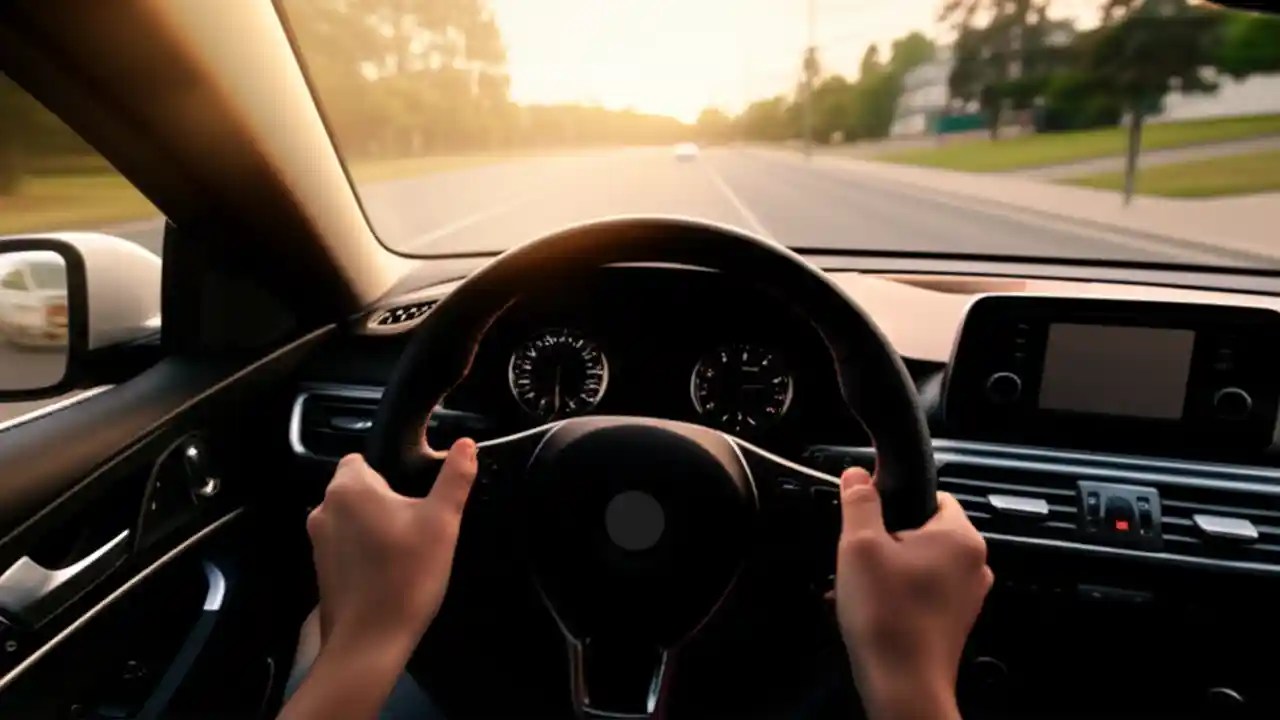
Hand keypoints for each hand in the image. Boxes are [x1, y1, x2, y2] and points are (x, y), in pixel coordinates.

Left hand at [306, 439, 477, 649]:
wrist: (370, 640)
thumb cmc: (407, 575)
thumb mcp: (442, 522)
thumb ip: (454, 478)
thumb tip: (466, 444)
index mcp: (349, 488)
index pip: (363, 459)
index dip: (390, 472)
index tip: (414, 495)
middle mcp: (324, 508)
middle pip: (358, 488)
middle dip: (385, 499)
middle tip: (417, 525)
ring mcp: (318, 540)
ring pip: (352, 518)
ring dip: (373, 525)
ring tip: (404, 549)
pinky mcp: (320, 567)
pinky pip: (345, 545)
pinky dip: (363, 550)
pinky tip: (388, 570)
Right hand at [834, 468, 992, 719]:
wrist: (902, 684)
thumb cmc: (886, 614)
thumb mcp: (859, 546)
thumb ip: (859, 502)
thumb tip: (856, 474)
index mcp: (961, 536)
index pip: (932, 494)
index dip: (896, 501)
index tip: (870, 520)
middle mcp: (975, 563)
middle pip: (925, 530)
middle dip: (890, 540)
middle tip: (862, 559)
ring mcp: (969, 595)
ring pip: (922, 562)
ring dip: (892, 569)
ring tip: (865, 587)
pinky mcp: (957, 620)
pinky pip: (926, 591)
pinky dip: (902, 594)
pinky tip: (877, 609)